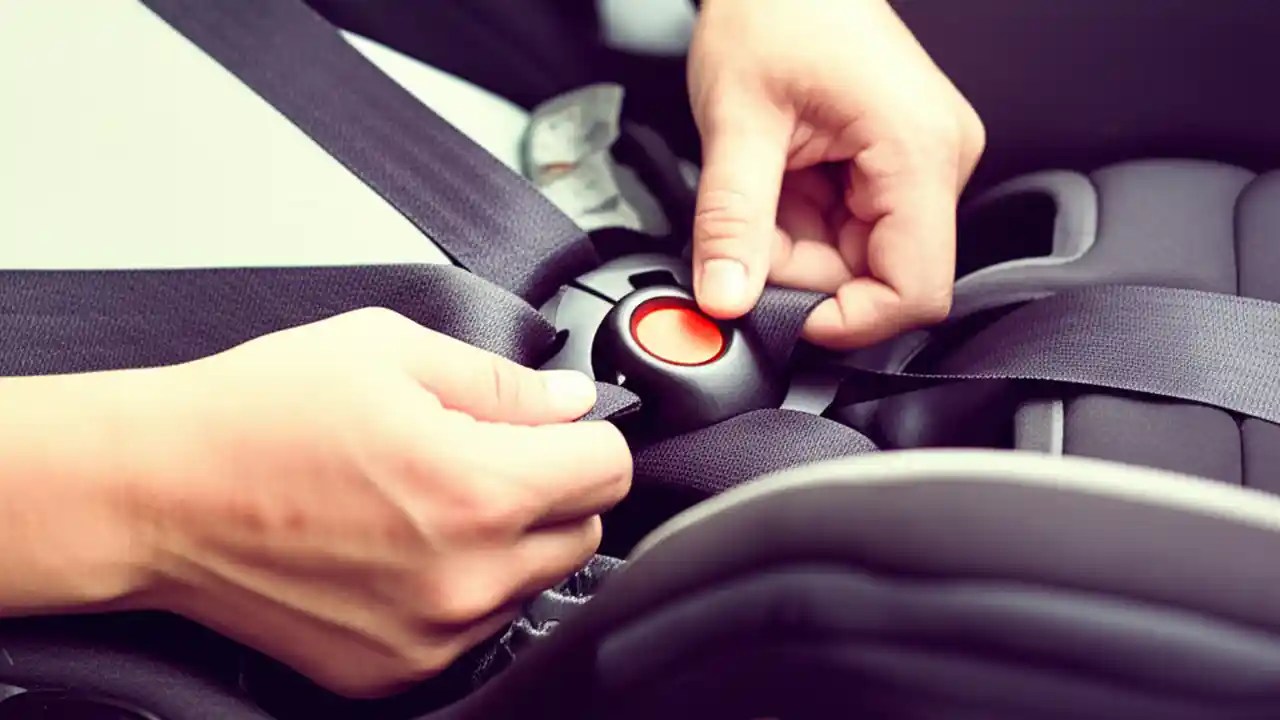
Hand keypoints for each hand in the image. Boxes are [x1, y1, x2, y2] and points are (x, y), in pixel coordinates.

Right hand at [123, 309, 631, 696]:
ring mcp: (433, 632)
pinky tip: (399, 545)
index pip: (610, 469)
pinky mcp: (397, 668)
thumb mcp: (388, 351)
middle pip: (585, 532)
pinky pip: (476, 624)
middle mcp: (467, 575)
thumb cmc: (256, 414)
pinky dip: (460, 585)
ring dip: (509, 540)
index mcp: (477, 487)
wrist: (156, 494)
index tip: (556, 427)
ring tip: (427, 499)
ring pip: (534, 581)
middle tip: (485, 455)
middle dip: (553, 487)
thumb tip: (569, 401)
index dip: (587, 435)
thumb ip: (501, 381)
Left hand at [687, 0, 985, 348]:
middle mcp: (939, 160)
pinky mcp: (900, 162)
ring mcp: (923, 161)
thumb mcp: (736, 120)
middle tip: (750, 224)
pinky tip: (784, 178)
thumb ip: (730, 221)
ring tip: (766, 184)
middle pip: (879, 277)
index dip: (845, 319)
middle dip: (803, 271)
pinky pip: (853, 227)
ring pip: (860, 257)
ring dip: (799, 244)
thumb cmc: (773, 9)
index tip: (780, 309)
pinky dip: (805, 222)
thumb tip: (725, 298)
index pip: (915, 291)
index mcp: (919, 151)